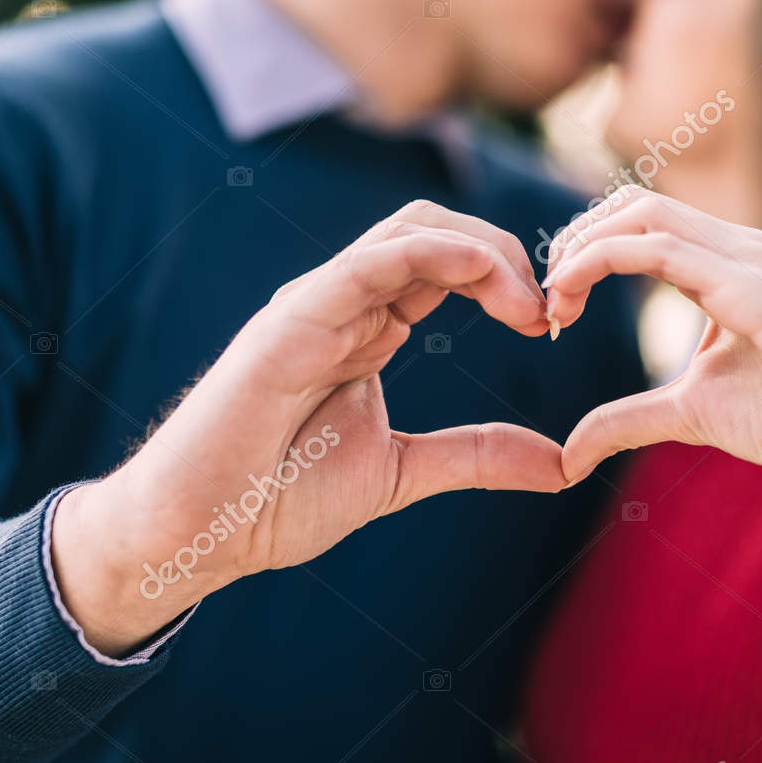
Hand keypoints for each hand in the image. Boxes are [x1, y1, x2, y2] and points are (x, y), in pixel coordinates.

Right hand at [52, 201, 564, 655]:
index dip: (511, 280)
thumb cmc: (278, 499)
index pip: (449, 265)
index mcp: (369, 327)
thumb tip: (562, 463)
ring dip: (485, 252)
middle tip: (555, 309)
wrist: (199, 532)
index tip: (556, 325)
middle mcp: (345, 302)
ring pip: (412, 230)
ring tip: (531, 304)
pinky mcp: (294, 317)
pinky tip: (485, 278)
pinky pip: (371, 261)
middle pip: (438, 231)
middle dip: (507, 255)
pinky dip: (436, 254)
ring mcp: (318, 303)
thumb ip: (477, 457)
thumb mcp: (402, 472)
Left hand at [543, 188, 761, 497]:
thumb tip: (569, 454)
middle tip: (549, 300)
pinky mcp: (750, 285)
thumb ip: (628, 419)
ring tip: (556, 299)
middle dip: (576, 240)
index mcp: (723, 264)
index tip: (556, 310)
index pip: (638, 223)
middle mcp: (734, 248)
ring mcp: (745, 259)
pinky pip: (661, 250)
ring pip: (642, 213)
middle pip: (633, 204)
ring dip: (582, 248)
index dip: (585, 253)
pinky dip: (601, 261)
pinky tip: (572, 298)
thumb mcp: (690, 413)